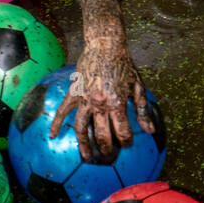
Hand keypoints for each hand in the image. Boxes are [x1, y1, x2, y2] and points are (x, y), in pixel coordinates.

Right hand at [50, 42, 153, 162]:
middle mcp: (99, 105)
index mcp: (117, 103)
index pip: (122, 131)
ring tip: (86, 157)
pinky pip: (63, 112)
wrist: (105, 45)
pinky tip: (53, 136)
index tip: (128, 144)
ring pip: (81, 129)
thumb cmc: (124, 64)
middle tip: (107, 156)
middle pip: (101, 135)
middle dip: (106, 149)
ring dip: (83, 145)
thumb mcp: (137, 86)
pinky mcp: (74, 93)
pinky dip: (57, 124)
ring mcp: (84, 100)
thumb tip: (150, 130)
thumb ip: (142, 109)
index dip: (127, 141)